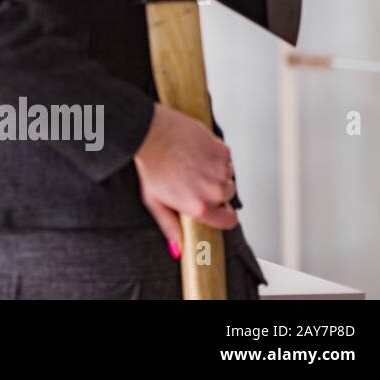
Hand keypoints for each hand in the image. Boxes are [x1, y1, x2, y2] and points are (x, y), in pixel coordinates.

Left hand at [133, 102, 237, 256]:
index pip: (229, 221)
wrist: (149, 133)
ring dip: (215, 171)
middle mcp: (213, 191)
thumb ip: (170, 226)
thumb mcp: (154, 201)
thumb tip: (178, 246)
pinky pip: (226, 158)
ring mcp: (220, 170)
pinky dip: (215, 155)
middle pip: (227, 196)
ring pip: (227, 176)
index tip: (216, 208)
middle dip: (214, 189)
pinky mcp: (222, 151)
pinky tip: (196, 151)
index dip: (222, 214)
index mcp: (200, 206)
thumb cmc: (150, 164)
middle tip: (194, 179)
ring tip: (193, 164)